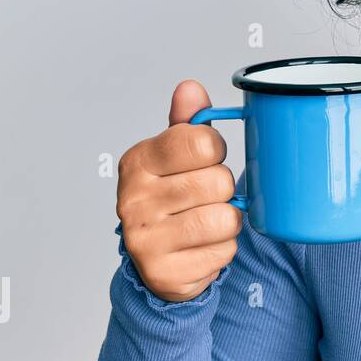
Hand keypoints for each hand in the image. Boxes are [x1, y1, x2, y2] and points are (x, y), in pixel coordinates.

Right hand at [115, 81, 243, 302]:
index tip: (206, 158)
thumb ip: (187, 122)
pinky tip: (202, 246)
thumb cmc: (172, 197)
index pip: (202, 141)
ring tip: (206, 221)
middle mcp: (134, 199)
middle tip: (205, 196)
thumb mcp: (175, 156)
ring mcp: (145, 239)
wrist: (155, 260)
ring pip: (224, 218)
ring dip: (227, 221)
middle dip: (223, 189)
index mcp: (137, 161)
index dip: (216, 150)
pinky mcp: (164, 272)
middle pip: (219, 181)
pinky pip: (223, 252)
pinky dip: (222, 249)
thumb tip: (190, 88)